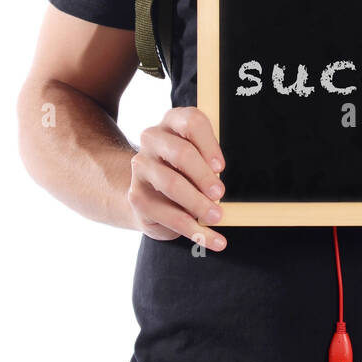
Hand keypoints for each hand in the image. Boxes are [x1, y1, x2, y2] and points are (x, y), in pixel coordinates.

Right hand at [127, 107, 226, 250]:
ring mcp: (141, 166)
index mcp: (172, 122)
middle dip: (203, 176)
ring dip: (198, 203)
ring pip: (172, 183)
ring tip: (217, 216)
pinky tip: (214, 240)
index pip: (191, 122)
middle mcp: (153, 139)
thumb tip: (225, 185)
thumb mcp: (197, 158)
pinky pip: (167, 215)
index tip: (220, 167)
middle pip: (181, 153)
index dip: (208, 144)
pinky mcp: (136, 196)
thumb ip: (209, 163)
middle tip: (220, 193)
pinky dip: (195, 231)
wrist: (147, 193)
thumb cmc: (183, 171)